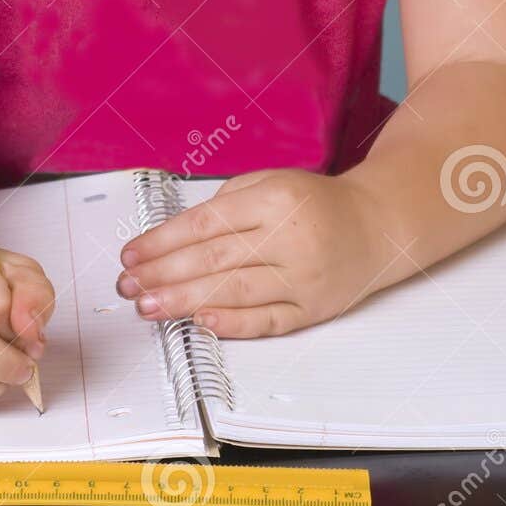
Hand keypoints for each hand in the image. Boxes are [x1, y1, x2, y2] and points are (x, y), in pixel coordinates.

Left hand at [115, 168, 383, 337]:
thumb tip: (176, 239)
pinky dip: (233, 324)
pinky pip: (268, 320)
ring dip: (184, 302)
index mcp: (277, 198)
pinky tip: (200, 322)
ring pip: (234, 292)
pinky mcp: (314, 309)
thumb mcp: (275, 181)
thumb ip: (229, 203)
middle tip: (127, 286)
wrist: (378, 224)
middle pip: (214, 259)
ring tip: (147, 307)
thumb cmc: (317, 202)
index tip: (131, 254)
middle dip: (162, 274)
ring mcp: (304, 277)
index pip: (207, 223)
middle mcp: (291, 237)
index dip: (162, 241)